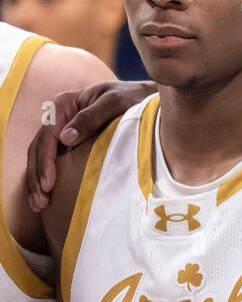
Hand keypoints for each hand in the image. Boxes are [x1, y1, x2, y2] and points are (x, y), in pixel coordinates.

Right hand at [26, 79, 155, 211]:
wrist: (144, 97)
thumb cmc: (132, 97)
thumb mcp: (115, 102)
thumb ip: (91, 117)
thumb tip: (65, 138)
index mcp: (64, 104)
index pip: (47, 136)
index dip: (45, 161)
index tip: (48, 184)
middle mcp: (58, 117)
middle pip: (38, 149)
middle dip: (37, 177)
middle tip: (40, 202)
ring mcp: (61, 129)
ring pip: (40, 157)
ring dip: (36, 182)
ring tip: (38, 204)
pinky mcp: (68, 141)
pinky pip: (51, 160)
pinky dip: (45, 178)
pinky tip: (44, 196)